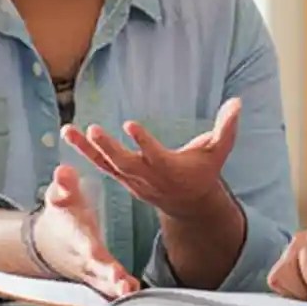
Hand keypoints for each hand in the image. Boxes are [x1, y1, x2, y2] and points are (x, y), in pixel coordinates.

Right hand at [32, 164, 139, 298]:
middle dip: (109, 276)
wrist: (50, 241)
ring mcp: (92, 269)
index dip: (90, 250)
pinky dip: (119, 289)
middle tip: (122, 284)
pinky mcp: (100, 276)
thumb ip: (63, 185)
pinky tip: (134, 288)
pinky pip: (109, 286)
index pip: (84, 243)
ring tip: (130, 289)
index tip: (96, 254)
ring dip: (116, 288)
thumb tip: (63, 171)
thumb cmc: (63, 215)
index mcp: (77, 236)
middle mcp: (84, 257)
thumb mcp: (60, 196)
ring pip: (104, 282)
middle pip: (97, 269)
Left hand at [62, 98, 242, 219]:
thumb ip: (227, 127)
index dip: (143, 141)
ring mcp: (132, 179)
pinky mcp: (123, 178)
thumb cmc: (204, 171)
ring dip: (86, 148)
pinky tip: (70, 135)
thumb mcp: (219, 150)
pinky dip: (85, 152)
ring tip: (68, 130)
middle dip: (107, 147)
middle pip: (124, 162)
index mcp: (170, 168)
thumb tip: (238, 101)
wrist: (190, 204)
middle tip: (92, 129)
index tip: (130, 125)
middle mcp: (147, 175)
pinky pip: (101, 165)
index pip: (154, 155)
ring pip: (106, 164)